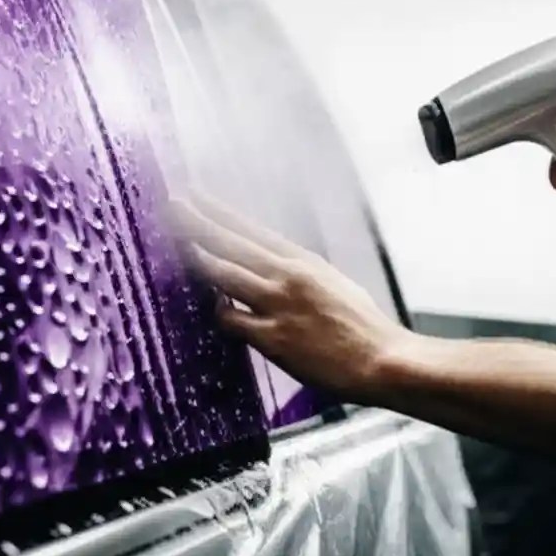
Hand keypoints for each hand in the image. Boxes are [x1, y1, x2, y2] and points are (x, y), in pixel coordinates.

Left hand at [170, 196, 411, 404]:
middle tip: (172, 203)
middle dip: (198, 221)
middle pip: (232, 243)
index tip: (197, 195)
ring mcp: (278, 306)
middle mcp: (288, 276)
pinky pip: (232, 319)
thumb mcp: (334, 285)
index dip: (220, 211)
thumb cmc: (364, 327)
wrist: (383, 360)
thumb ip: (303, 275)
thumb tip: (279, 270)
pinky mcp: (274, 338)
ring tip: (175, 243)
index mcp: (303, 262)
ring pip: (225, 274)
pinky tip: (211, 307)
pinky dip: (219, 311)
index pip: (251, 229)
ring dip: (198, 257)